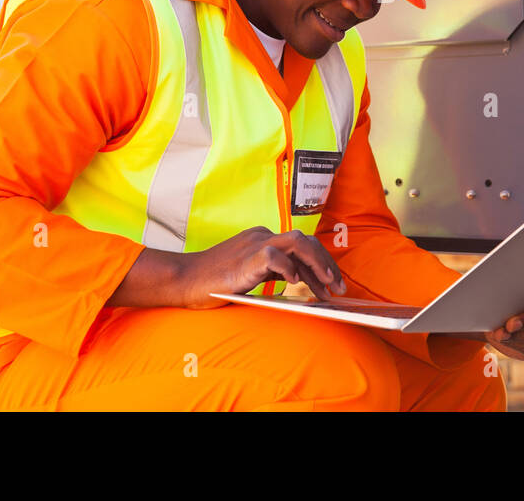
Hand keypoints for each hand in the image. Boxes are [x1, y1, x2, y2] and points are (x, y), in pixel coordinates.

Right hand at [176, 227, 345, 308]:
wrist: (184, 279)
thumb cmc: (214, 281)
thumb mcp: (250, 272)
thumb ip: (271, 271)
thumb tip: (301, 281)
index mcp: (263, 238)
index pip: (303, 245)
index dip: (322, 264)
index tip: (332, 285)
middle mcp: (262, 236)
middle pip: (307, 242)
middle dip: (327, 265)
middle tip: (339, 289)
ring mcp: (254, 244)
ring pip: (298, 242)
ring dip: (318, 264)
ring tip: (327, 285)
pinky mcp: (246, 258)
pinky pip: (275, 256)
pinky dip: (289, 269)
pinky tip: (294, 284)